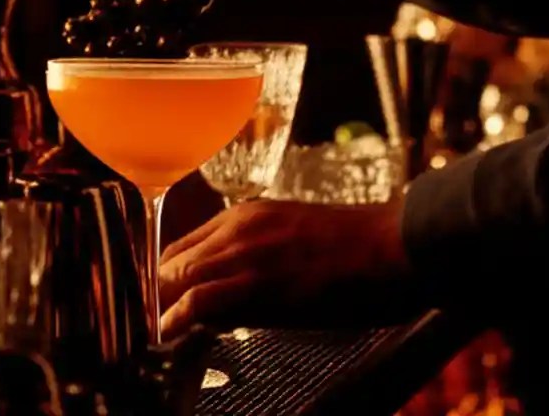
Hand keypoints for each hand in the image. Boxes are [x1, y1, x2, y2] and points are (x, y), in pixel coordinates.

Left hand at [158, 198, 417, 339]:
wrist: (393, 245)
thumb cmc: (359, 249)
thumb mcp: (294, 239)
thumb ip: (259, 260)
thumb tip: (233, 300)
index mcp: (246, 215)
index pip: (184, 245)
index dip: (168, 277)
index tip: (164, 300)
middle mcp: (237, 227)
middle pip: (173, 261)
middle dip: (159, 293)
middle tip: (154, 322)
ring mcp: (246, 252)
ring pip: (179, 277)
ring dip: (164, 307)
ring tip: (158, 333)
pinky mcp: (259, 281)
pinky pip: (201, 299)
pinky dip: (178, 317)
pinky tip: (172, 334)